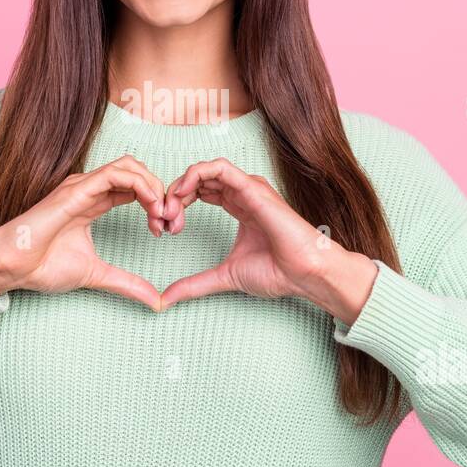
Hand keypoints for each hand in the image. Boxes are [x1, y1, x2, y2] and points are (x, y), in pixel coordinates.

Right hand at [0, 155, 170, 310]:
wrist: (12, 268)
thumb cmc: (42, 266)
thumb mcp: (97, 275)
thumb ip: (126, 284)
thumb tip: (156, 301)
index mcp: (94, 202)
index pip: (135, 187)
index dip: (157, 202)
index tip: (166, 229)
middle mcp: (89, 188)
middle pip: (137, 171)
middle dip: (161, 192)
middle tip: (170, 221)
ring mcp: (82, 186)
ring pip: (130, 166)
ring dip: (154, 186)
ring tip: (162, 213)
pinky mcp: (77, 189)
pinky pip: (116, 173)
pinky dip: (140, 184)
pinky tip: (151, 205)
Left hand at [159, 157, 378, 322]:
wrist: (304, 273)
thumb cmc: (277, 272)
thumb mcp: (224, 276)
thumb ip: (194, 284)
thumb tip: (165, 299)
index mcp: (239, 206)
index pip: (200, 191)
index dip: (177, 204)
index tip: (165, 228)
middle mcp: (243, 193)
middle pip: (198, 179)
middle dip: (174, 196)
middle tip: (162, 220)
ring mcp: (248, 188)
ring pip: (206, 169)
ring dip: (180, 185)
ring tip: (170, 208)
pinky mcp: (252, 187)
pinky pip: (219, 168)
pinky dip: (195, 175)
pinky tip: (181, 194)